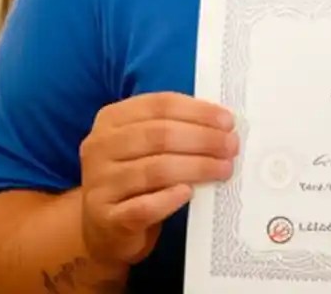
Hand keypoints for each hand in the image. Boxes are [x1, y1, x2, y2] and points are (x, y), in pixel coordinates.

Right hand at [79, 92, 238, 266]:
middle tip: (231, 147)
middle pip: (160, 135)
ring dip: (197, 167)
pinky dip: (170, 199)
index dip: (198, 112)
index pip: (160, 105)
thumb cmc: (135, 176)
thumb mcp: (144, 143)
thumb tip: (223, 124)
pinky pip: (143, 207)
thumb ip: (175, 128)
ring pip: (156, 170)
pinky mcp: (106, 217)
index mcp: (111, 119)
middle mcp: (99, 147)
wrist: (102, 225)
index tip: (228, 121)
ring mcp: (99, 183)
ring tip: (223, 169)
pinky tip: (189, 193)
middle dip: (203, 139)